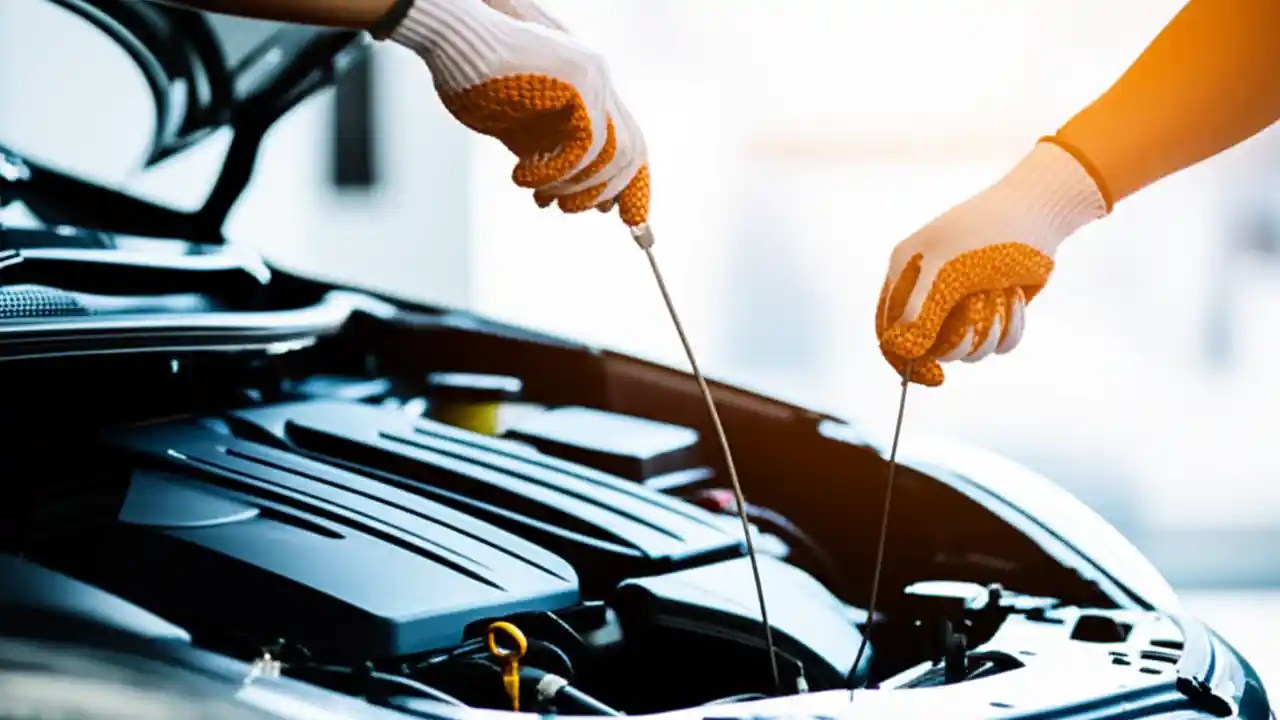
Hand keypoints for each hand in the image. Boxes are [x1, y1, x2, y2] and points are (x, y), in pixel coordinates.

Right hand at [388, 0, 649, 225]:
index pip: (626, 143)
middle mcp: (600, 81)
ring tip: (543, 195)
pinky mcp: (581, 79)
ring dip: (578, 186)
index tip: (615, 214)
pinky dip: (561, 172)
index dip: (623, 183)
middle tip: (570, 208)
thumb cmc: (476, 82)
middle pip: (632, 152)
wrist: (455, 42)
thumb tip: (559, 197)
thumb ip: (546, 157)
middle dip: (608, 192)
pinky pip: (589, 144)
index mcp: (589, 92)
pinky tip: (529, 178)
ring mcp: (595, 77)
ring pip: (614, 154)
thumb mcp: (520, 130)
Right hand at [876, 141, 1107, 385]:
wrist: (1041, 213)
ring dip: (990, 327)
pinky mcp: (994, 310)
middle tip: (976, 310)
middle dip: (960, 336)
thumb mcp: (947, 272)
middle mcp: (930, 292)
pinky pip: (998, 343)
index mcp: (906, 275)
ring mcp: (963, 303)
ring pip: (969, 349)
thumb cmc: (986, 234)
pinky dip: (1011, 325)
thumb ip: (920, 314)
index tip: (933, 376)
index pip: (890, 331)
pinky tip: (1015, 296)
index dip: (906, 358)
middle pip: (932, 348)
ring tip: (1000, 293)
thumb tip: (901, 350)